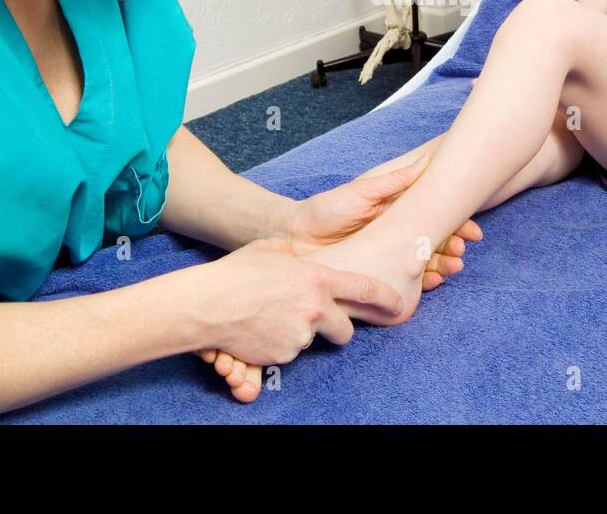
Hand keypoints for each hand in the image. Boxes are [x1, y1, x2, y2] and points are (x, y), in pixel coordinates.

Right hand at [177, 238, 403, 402]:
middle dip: (336, 329)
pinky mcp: (283, 356)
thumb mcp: (271, 250)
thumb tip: (300, 258)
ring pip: (312, 340)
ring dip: (299, 333)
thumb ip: (295, 256)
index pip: (365, 290)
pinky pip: (289, 353)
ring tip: (271, 318)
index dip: (386, 300)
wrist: (206, 305)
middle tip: (316, 320)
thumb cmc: (236, 272)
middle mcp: (315, 309)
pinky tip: (260, 330)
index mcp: (317, 279)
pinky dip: (279, 345)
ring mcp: (299, 335)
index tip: (399, 305)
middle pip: (344, 330)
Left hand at [283, 155, 482, 290]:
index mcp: (396, 211)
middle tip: (462, 252)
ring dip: (442, 265)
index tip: (473, 231)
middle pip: (434, 241)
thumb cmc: (326, 210)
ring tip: (452, 268)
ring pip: (424, 261)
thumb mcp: (362, 192)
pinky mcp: (379, 274)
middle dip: (454, 247)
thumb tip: (427, 160)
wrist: (295, 238)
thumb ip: (395, 181)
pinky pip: (407, 279)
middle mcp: (396, 233)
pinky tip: (434, 281)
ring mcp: (389, 255)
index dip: (457, 224)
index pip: (434, 217)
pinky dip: (423, 281)